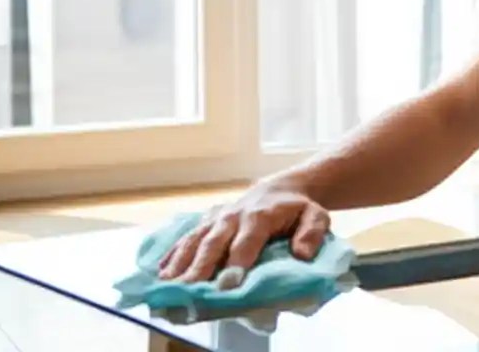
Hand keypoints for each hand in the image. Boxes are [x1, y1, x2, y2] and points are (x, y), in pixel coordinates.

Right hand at [157, 181, 330, 286]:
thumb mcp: (317, 216)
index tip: (228, 285)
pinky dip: (172, 254)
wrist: (280, 188)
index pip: (246, 242)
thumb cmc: (298, 209)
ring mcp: (217, 219)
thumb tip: (302, 255)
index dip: (236, 263)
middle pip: (213, 243)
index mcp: (260, 216)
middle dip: (200, 267)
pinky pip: (186, 238)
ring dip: (180, 262)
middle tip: (188, 290)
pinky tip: (160, 272)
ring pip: (195, 240)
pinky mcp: (207, 222)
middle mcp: (233, 216)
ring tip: (166, 284)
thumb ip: (312, 233)